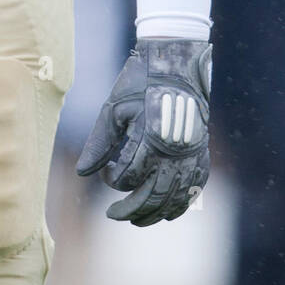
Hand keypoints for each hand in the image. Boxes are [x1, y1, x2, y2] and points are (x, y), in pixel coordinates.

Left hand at [75, 38, 210, 226]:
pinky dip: (182, 204)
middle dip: (131, 210)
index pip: (129, 176)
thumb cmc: (140, 82)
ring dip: (155, 213)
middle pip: (153, 195)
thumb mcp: (114, 107)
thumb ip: (99, 142)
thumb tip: (83, 173)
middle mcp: (174, 150)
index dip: (113, 181)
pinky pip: (195, 188)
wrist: (176, 63)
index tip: (105, 174)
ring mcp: (192, 154)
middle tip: (112, 215)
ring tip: (137, 221)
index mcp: (150, 137)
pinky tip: (169, 213)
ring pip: (175, 197)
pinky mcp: (202, 152)